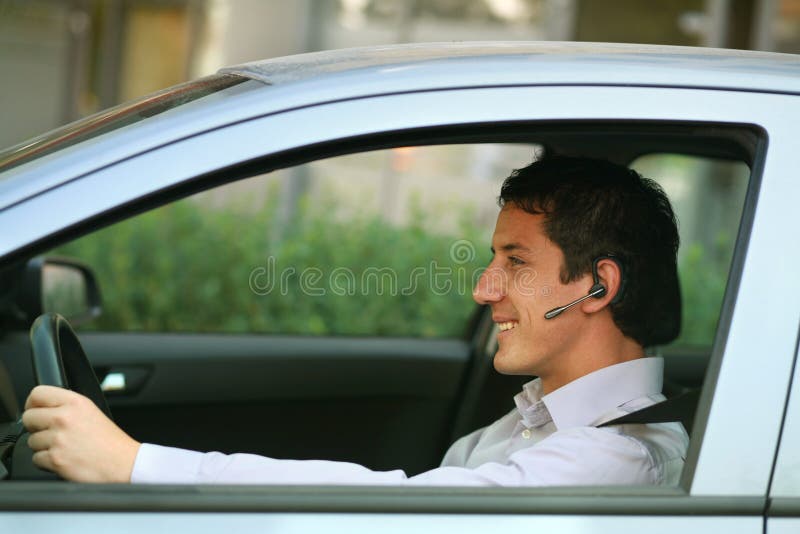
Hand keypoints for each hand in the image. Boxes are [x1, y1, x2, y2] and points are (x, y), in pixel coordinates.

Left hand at [22, 385, 140, 482]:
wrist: (122, 462)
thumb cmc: (109, 440)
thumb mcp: (91, 411)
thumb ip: (66, 406)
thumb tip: (42, 409)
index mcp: (75, 402)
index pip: (38, 393)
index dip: (33, 403)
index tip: (36, 410)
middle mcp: (64, 418)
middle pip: (28, 417)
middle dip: (35, 426)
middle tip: (51, 432)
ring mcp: (58, 439)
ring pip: (31, 440)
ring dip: (43, 446)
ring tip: (64, 447)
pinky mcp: (55, 458)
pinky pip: (36, 459)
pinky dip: (47, 461)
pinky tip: (63, 458)